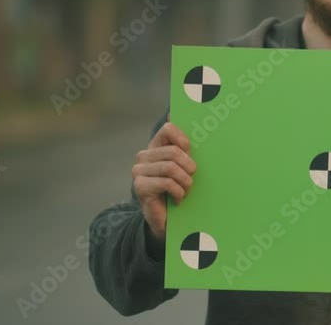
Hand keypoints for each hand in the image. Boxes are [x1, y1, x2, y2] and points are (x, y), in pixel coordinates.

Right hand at [133, 115, 196, 240]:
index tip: (190, 151)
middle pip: (173, 152)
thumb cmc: (178, 188)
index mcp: (155, 147)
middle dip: (189, 167)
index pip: (168, 129)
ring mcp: (139, 171)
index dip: (183, 139)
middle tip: (191, 178)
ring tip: (186, 190)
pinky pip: (167, 183)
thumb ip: (183, 145)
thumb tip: (174, 111)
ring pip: (171, 167)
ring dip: (185, 182)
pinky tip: (178, 199)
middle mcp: (143, 156)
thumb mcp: (184, 166)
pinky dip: (178, 192)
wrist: (167, 219)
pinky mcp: (140, 186)